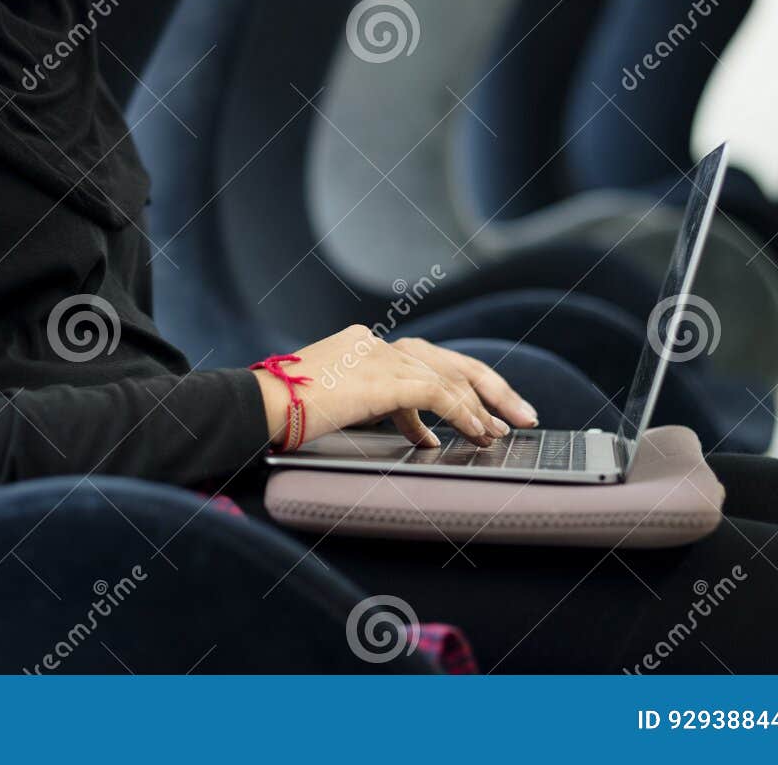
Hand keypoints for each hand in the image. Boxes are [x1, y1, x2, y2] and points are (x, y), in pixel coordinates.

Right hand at [253, 325, 539, 448]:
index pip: (425, 361)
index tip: (482, 414)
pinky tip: (479, 434)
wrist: (257, 404)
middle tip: (521, 415)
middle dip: (490, 389)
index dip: (461, 388)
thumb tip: (416, 431)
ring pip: (449, 375)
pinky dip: (464, 415)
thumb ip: (375, 408)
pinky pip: (438, 396)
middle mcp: (375, 344)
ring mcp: (378, 357)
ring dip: (483, 405)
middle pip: (448, 360)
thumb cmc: (282, 411)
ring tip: (505, 430)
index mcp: (362, 345)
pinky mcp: (382, 378)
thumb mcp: (334, 404)